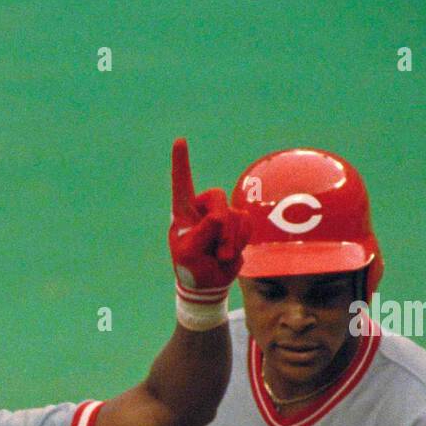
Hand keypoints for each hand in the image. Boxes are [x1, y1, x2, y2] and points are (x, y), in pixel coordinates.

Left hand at [167, 138, 250, 309]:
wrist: (209, 284)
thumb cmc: (191, 268)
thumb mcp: (189, 253)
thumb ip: (202, 233)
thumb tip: (218, 217)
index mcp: (183, 212)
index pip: (182, 183)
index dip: (181, 162)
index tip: (179, 140)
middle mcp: (202, 208)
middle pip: (218, 197)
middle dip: (221, 224)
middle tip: (216, 250)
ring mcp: (221, 215)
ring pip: (235, 213)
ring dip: (230, 240)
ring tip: (219, 256)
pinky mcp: (237, 224)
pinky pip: (246, 223)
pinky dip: (240, 240)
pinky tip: (229, 252)